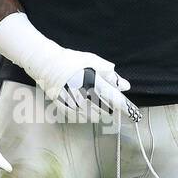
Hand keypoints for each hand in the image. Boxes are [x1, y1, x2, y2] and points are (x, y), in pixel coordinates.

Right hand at [0, 12, 138, 122]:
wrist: (44, 63)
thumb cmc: (69, 59)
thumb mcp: (90, 60)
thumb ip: (108, 73)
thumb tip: (124, 85)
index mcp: (91, 81)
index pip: (112, 97)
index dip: (124, 106)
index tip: (133, 113)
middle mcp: (81, 93)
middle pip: (103, 110)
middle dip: (109, 109)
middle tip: (110, 106)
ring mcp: (70, 102)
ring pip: (91, 116)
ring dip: (97, 113)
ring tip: (98, 108)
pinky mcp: (62, 107)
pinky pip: (77, 117)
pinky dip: (84, 116)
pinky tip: (86, 111)